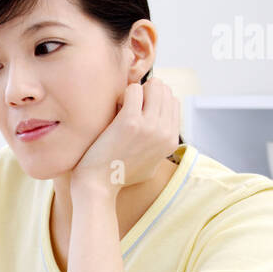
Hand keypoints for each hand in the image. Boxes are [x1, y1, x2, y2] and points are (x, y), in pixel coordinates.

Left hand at [70, 77, 180, 191]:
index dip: (155, 99)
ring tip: (123, 104)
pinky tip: (115, 106)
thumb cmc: (118, 175)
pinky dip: (124, 93)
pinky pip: (134, 90)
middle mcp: (165, 133)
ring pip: (154, 86)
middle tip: (129, 103)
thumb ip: (159, 148)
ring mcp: (150, 126)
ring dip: (136, 90)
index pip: (174, 103)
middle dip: (147, 91)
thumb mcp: (151, 166)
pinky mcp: (130, 122)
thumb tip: (163, 130)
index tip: (139, 106)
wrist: (98, 185)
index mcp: (172, 140)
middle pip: (165, 91)